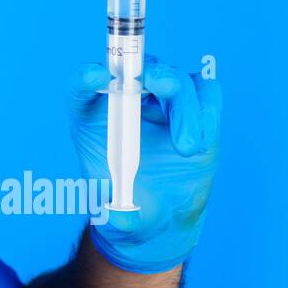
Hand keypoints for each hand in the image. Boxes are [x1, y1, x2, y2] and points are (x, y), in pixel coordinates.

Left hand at [68, 54, 222, 273]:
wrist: (161, 214)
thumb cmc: (129, 207)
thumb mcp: (119, 215)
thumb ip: (118, 215)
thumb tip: (118, 216)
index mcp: (92, 118)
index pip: (80, 87)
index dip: (85, 77)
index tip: (95, 77)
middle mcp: (125, 101)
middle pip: (135, 72)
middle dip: (152, 76)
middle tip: (163, 88)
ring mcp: (161, 102)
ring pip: (175, 79)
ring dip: (185, 107)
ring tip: (184, 148)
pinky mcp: (195, 110)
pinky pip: (206, 92)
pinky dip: (207, 110)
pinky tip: (201, 141)